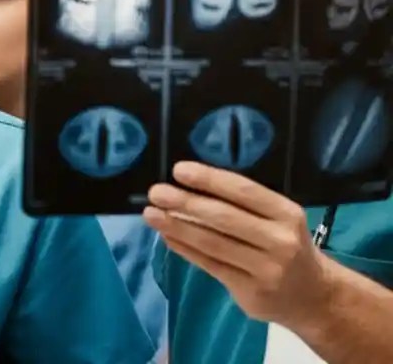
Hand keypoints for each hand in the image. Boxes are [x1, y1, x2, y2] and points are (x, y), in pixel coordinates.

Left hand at [143, 161, 335, 329]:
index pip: (244, 191)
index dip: (210, 179)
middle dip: (185, 202)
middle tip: (156, 192)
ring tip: (151, 215)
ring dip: (177, 227)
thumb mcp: (278, 221)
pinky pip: (210, 265)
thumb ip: (242, 206)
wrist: (315, 296)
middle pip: (224, 217)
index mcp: (287, 214)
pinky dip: (185, 249)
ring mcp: (267, 269)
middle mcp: (280, 240)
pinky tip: (167, 238)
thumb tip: (189, 186)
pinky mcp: (251, 292)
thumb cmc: (287, 247)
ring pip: (213, 243)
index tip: (179, 170)